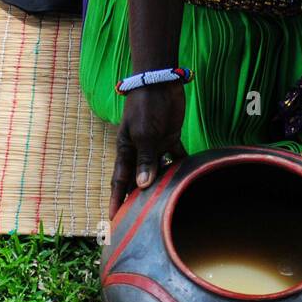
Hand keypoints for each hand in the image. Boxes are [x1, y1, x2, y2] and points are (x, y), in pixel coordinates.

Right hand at [110, 81, 186, 217]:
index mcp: (126, 151)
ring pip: (157, 172)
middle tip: (140, 220)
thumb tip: (142, 186)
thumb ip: (145, 160)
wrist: (160, 81)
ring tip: (166, 206)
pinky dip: (180, 168)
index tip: (114, 219)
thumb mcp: (144, 134)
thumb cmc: (145, 106)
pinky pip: (175, 158)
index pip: (120, 181)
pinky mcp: (170, 139)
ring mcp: (155, 146)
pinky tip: (187, 180)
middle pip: (138, 180)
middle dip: (138, 199)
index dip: (117, 200)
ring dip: (161, 186)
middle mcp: (139, 151)